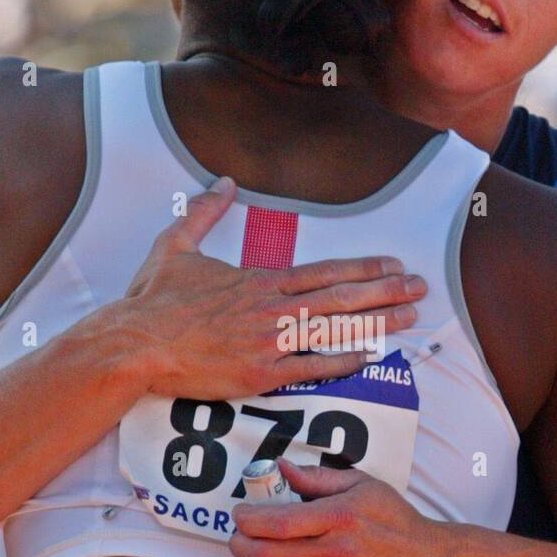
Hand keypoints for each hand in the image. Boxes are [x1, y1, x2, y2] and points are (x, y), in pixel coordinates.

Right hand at [122, 177, 426, 397]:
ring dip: (377, 321)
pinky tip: (371, 354)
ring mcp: (269, 342)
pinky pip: (312, 367)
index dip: (363, 268)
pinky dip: (343, 360)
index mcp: (257, 280)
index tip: (393, 265)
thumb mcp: (175, 245)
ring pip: (335, 328)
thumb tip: (225, 182)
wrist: (135, 343)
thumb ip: (205, 212)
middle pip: (341, 297)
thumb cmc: (152, 300)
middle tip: (421, 288)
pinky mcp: (260, 374)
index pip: (323, 271)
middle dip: (386, 291)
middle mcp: (271, 308)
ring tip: (410, 316)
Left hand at [229, 458, 450, 556]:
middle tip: (236, 540)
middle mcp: (338, 552)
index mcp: (340, 517)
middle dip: (240, 546)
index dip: (246, 520)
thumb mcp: (364, 486)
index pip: (276, 521)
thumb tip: (281, 468)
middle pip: (267, 554)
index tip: (239, 516)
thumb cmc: (397, 522)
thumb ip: (319, 477)